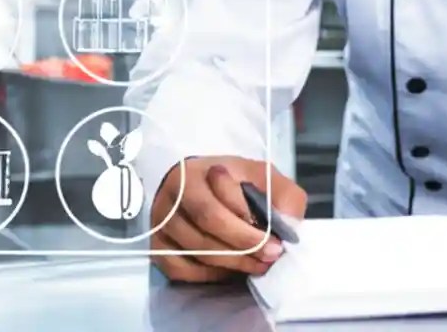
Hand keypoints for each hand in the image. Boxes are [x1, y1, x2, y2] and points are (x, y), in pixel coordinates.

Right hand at [150, 156, 307, 283]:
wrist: (199, 185)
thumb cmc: (235, 183)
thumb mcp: (264, 178)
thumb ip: (283, 196)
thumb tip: (289, 226)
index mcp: (201, 171)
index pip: (224, 198)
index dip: (251, 226)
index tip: (277, 243)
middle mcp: (175, 193)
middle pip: (209, 224)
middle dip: (244, 246)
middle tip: (269, 257)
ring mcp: (162, 220)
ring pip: (197, 250)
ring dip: (232, 264)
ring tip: (256, 265)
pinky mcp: (157, 245)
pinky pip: (180, 269)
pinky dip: (208, 275)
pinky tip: (227, 269)